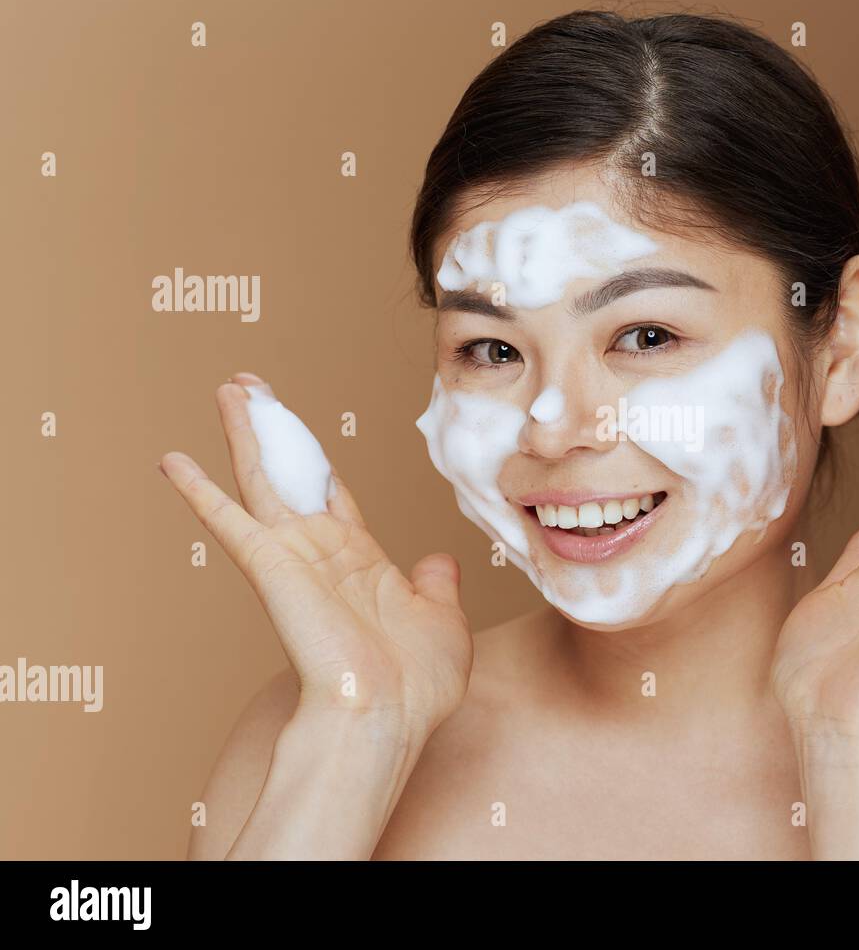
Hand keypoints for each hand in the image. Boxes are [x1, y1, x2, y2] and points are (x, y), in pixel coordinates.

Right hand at [160, 374, 471, 742]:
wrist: (388, 716)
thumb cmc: (416, 686)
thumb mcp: (443, 622)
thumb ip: (436, 586)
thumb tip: (440, 561)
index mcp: (360, 564)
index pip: (332, 496)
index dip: (315, 458)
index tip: (298, 428)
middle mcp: (321, 555)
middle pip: (290, 475)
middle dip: (271, 428)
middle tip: (249, 385)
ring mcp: (293, 559)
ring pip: (263, 480)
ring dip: (245, 433)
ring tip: (229, 389)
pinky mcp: (271, 568)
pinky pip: (229, 521)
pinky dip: (199, 491)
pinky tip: (173, 460)